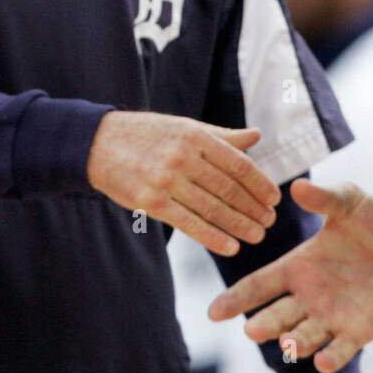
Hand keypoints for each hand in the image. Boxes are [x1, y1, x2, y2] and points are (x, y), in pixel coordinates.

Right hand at [86, 111, 281, 255]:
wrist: (98, 143)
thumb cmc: (148, 134)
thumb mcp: (185, 126)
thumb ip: (222, 135)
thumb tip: (257, 135)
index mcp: (195, 135)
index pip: (237, 163)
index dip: (259, 183)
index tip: (274, 198)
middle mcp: (182, 156)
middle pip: (227, 188)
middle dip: (252, 207)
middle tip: (270, 221)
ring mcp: (166, 179)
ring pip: (211, 207)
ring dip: (238, 225)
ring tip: (257, 236)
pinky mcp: (150, 201)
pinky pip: (188, 223)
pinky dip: (213, 237)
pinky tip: (230, 246)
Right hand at [207, 179, 372, 372]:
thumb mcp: (350, 203)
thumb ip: (324, 198)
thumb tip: (295, 186)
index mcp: (298, 265)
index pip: (259, 285)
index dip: (236, 298)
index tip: (213, 313)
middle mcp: (308, 295)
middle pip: (276, 315)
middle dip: (263, 324)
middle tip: (251, 329)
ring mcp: (331, 317)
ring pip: (303, 336)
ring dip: (294, 342)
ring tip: (287, 342)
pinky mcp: (358, 332)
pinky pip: (339, 351)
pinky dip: (330, 359)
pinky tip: (322, 362)